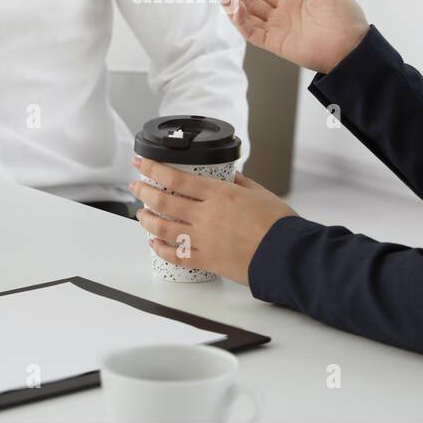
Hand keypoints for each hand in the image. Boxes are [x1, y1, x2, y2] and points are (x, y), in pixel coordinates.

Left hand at [129, 156, 297, 285]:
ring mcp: (203, 239)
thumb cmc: (278, 224)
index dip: (153, 169)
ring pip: (163, 228)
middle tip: (135, 187)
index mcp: (218, 194)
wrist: (287, 255)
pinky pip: (176, 255)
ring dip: (146, 220)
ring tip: (140, 215)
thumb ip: (239, 183)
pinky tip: (154, 244)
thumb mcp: (259, 192)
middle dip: (143, 192)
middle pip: (162, 201)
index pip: (175, 178)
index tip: (141, 162)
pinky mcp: (206, 260)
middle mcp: (205, 215)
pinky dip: (160, 249)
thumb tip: (228, 175)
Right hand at [208, 0, 368, 73]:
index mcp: (291, 3)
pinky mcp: (276, 45)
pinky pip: (253, 32)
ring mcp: (277, 31)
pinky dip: (241, 21)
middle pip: (248, 0)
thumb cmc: (345, 17)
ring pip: (246, 15)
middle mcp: (280, 17)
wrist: (354, 46)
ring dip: (230, 1)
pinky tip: (233, 6)